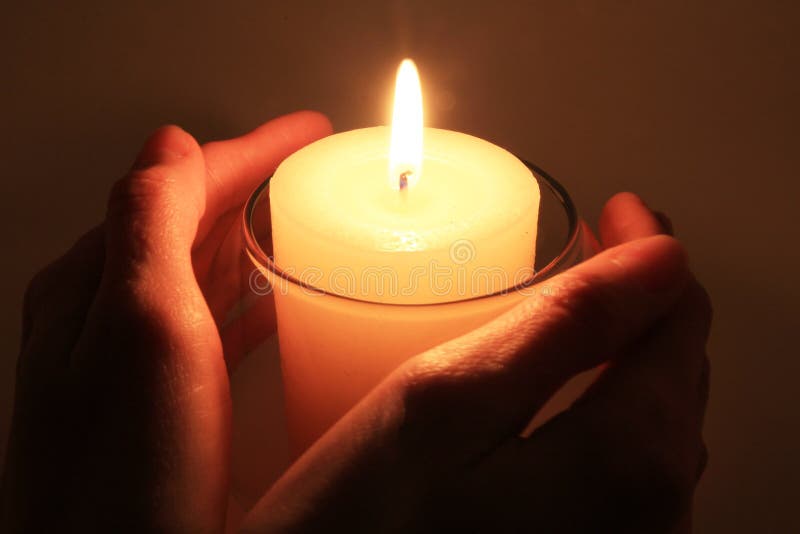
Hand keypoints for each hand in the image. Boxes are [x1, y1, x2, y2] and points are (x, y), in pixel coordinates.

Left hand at [1, 112, 332, 530]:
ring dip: (254, 234)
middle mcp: (109, 313)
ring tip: (304, 215)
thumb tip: (172, 144)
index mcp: (97, 282)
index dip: (248, 149)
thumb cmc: (123, 471)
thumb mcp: (141, 329)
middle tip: (315, 165)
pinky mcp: (165, 398)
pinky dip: (250, 296)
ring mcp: (137, 357)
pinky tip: (279, 299)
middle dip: (254, 183)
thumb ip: (152, 225)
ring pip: (203, 269)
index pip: (176, 183)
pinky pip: (213, 322)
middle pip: (191, 221)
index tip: (310, 130)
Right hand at [240, 194, 710, 532]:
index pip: (679, 321)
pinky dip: (609, 411)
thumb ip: (562, 327)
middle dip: (639, 301)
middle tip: (598, 245)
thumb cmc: (360, 529)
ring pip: (657, 422)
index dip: (649, 253)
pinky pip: (630, 471)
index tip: (616, 212)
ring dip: (626, 353)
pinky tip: (567, 396)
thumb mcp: (446, 401)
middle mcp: (658, 520)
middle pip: (677, 372)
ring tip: (583, 308)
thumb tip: (657, 261)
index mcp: (631, 463)